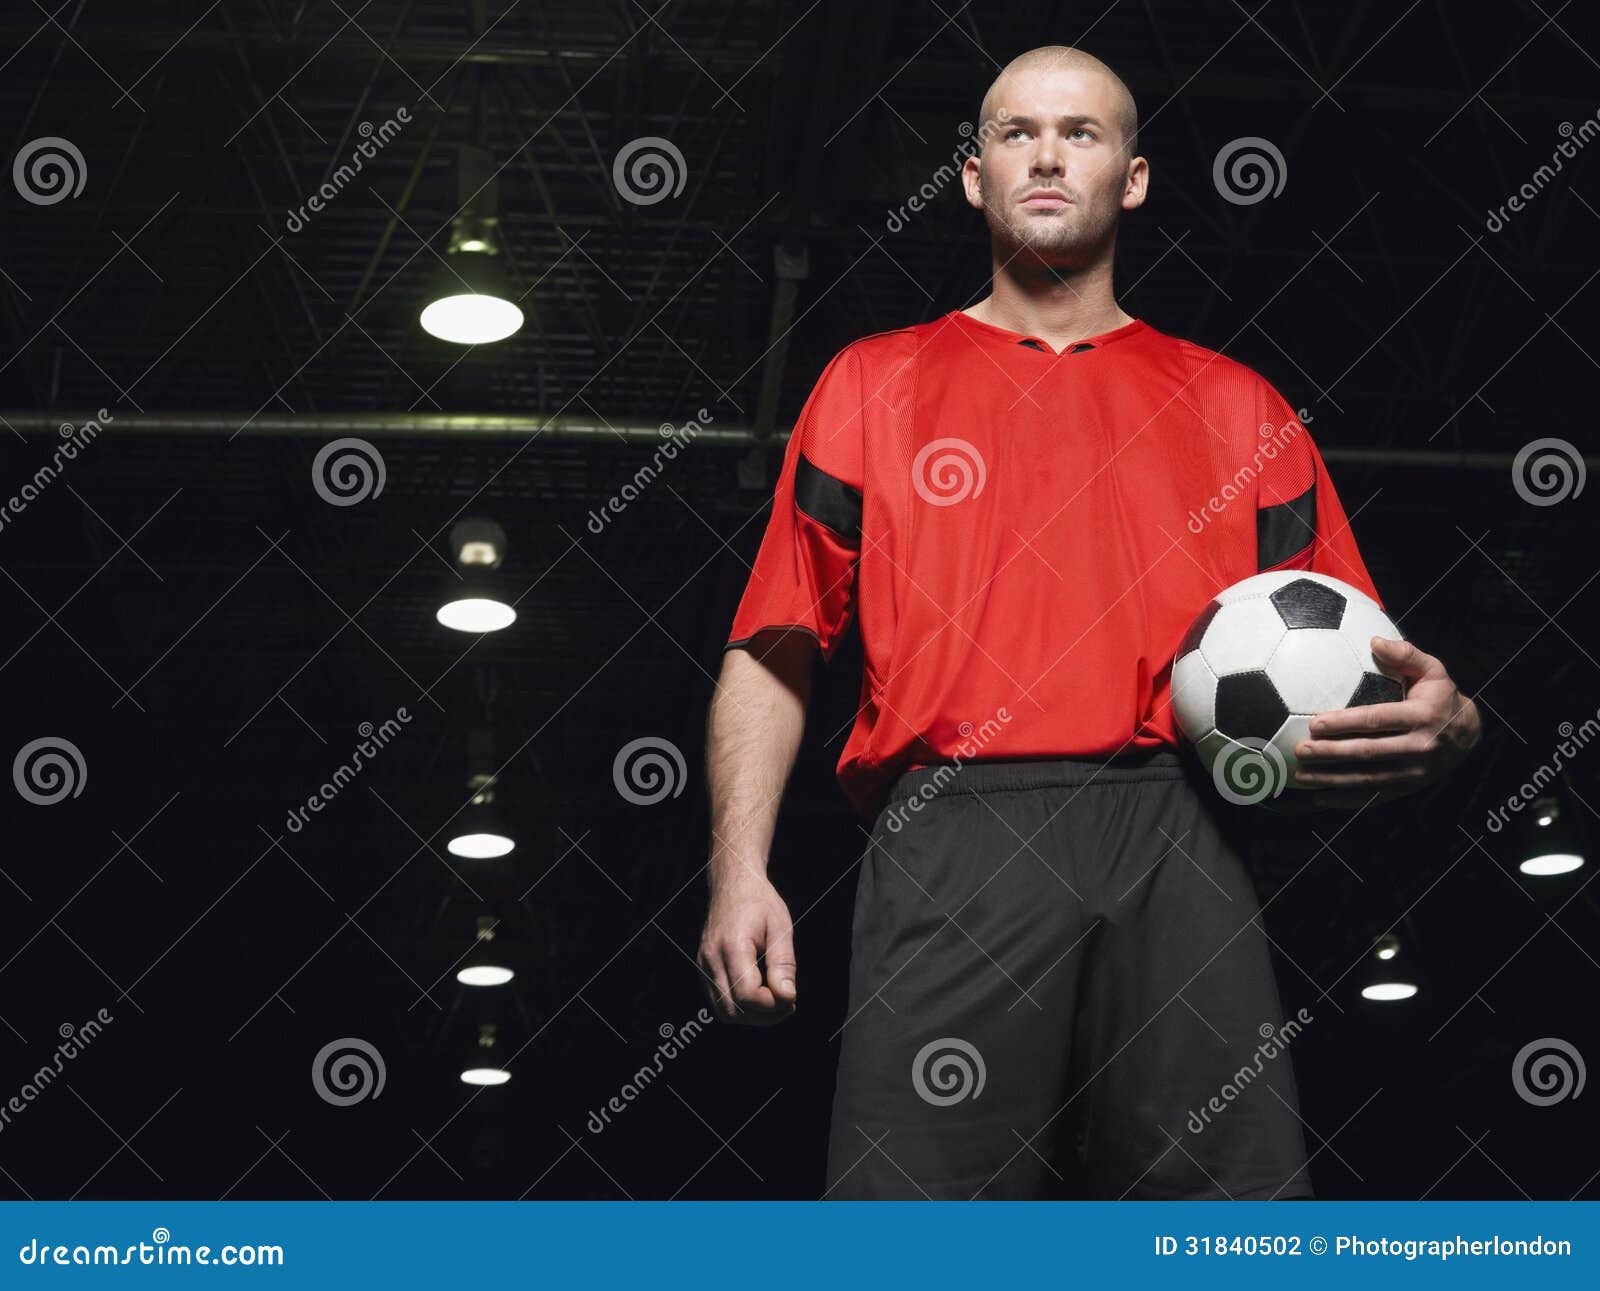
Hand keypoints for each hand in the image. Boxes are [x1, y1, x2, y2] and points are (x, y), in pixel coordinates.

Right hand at [697, 868, 797, 1025]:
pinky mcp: (703, 969)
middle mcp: (711, 959)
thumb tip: (787, 996)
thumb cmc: (758, 901)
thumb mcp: (780, 927)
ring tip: (774, 1001)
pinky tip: (758, 996)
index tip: (791, 998)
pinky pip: (718, 1001)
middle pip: (734, 1011)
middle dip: (764, 1016)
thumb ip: (783, 964)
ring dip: (752, 1016)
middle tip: (787, 1003)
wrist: (732, 884)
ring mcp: (703, 966)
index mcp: (731, 947)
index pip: (747, 996)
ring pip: (724, 1012)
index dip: (771, 1005)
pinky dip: (740, 1007)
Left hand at [1291, 636, 1481, 809]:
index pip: (1377, 721)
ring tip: (1300, 774)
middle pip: (1368, 752)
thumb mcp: (1433, 671)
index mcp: (1422, 717)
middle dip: (1331, 753)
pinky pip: (1374, 796)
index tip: (1315, 723)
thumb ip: (1406, 654)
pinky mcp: (1408, 788)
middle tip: (1300, 749)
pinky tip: (1318, 797)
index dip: (1345, 723)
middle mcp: (1419, 747)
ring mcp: (1414, 772)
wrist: (1468, 735)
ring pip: (1368, 778)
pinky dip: (1345, 800)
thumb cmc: (1440, 697)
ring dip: (1331, 778)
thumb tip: (1374, 640)